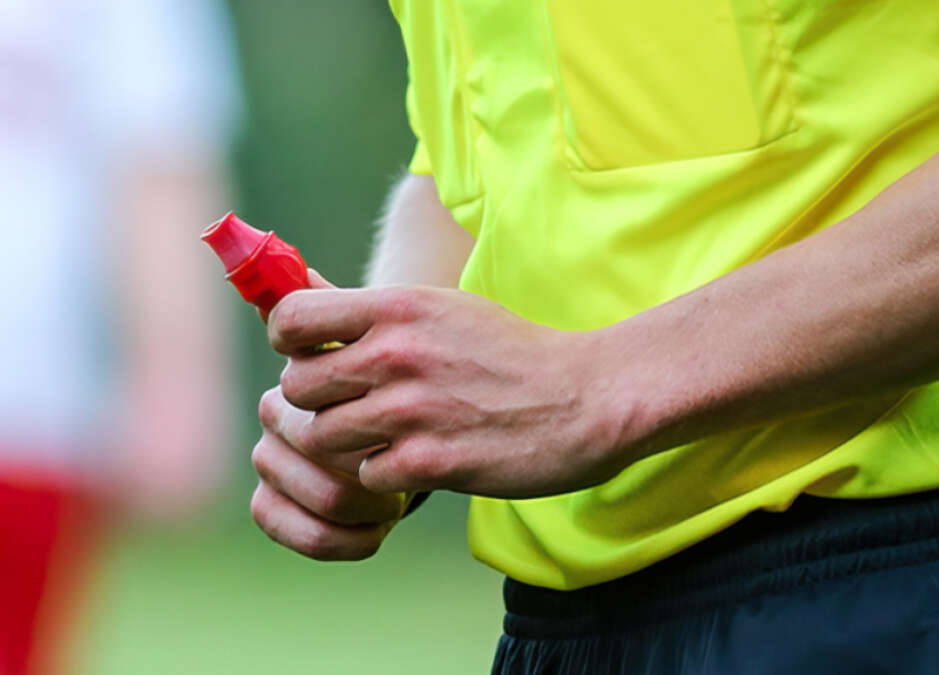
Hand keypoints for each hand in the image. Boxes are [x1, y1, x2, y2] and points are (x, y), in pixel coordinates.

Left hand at [263, 282, 631, 498]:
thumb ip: (373, 310)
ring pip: (323, 438)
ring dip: (348, 444)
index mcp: (399, 307)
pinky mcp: (431, 464)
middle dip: (317, 402)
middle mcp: (398, 355)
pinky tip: (421, 459)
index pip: (290, 320)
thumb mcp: (443, 309)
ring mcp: (412, 412)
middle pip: (297, 388)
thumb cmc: (512, 352)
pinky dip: (386, 474)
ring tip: (387, 435)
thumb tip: (294, 293)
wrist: (590, 398)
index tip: (314, 355)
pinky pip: (366, 477)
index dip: (291, 343)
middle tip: (351, 406)